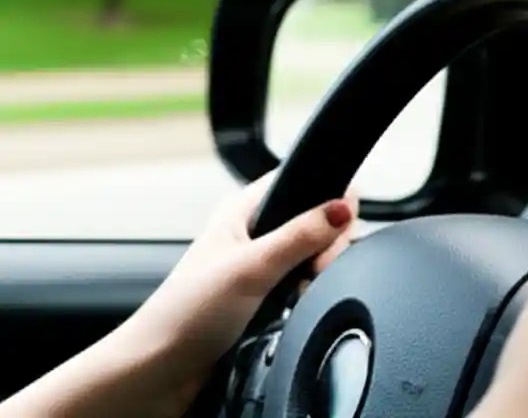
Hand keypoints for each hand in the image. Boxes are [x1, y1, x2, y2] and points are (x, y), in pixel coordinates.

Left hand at [124, 174, 358, 401]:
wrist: (160, 371)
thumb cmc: (183, 315)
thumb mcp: (251, 267)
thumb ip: (300, 236)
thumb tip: (343, 207)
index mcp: (245, 209)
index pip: (305, 182)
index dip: (330, 201)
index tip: (334, 233)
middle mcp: (254, 233)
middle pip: (318, 223)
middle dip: (327, 247)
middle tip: (313, 272)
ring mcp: (261, 266)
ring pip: (314, 257)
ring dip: (317, 276)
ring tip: (297, 295)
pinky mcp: (267, 296)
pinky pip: (305, 287)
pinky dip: (308, 297)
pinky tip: (294, 308)